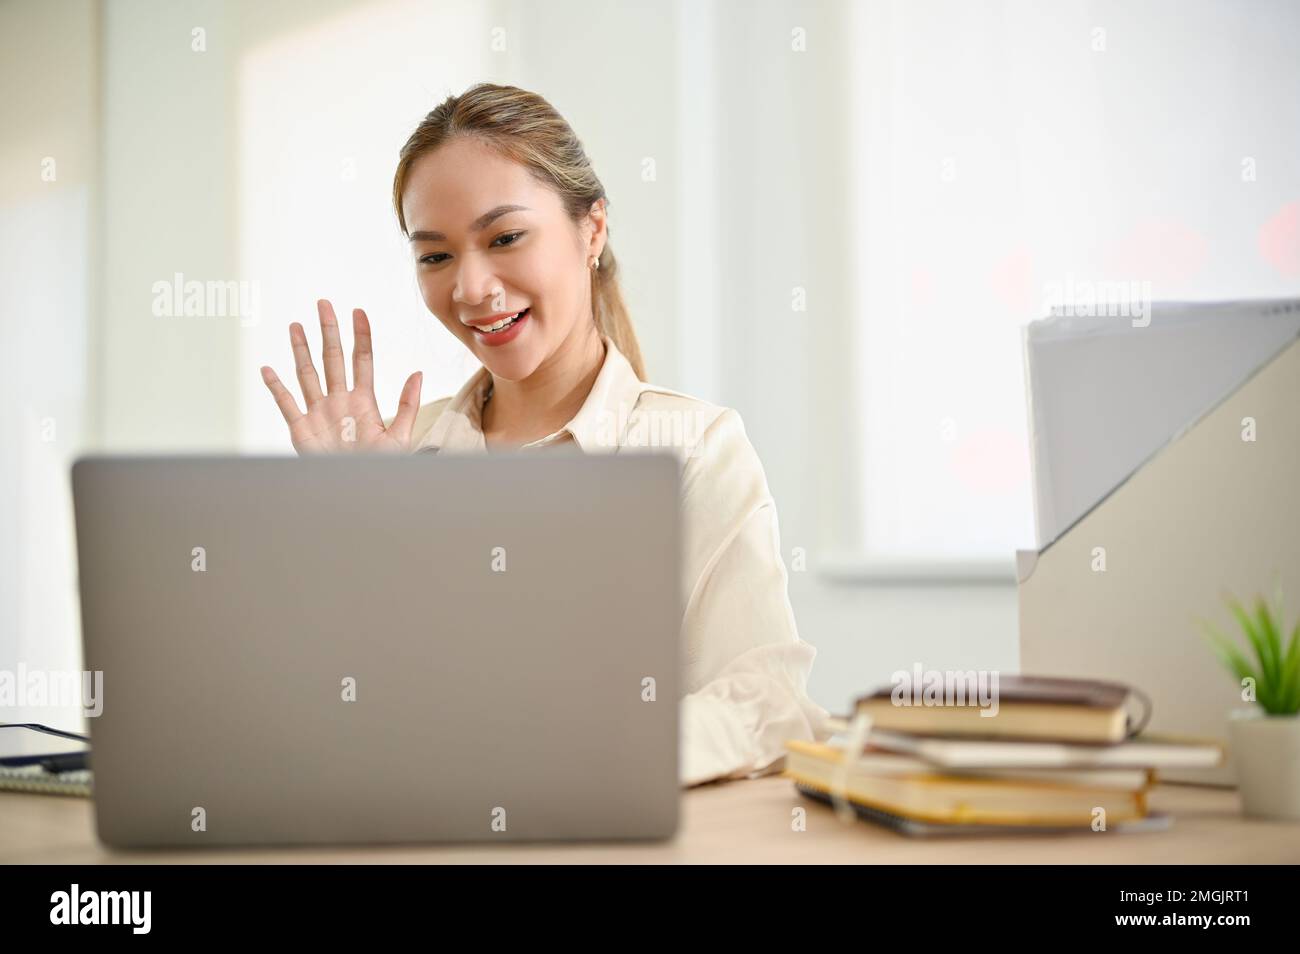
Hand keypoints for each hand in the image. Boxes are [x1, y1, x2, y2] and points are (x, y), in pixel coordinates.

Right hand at [260, 299, 422, 454]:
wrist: (357, 490)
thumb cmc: (379, 467)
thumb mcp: (399, 437)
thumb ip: (408, 405)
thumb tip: (417, 374)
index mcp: (364, 401)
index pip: (362, 360)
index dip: (361, 336)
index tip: (358, 312)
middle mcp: (340, 401)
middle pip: (333, 359)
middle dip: (328, 331)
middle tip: (324, 304)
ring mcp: (319, 412)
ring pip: (308, 374)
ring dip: (301, 350)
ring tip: (296, 325)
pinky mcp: (301, 428)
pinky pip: (286, 403)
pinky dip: (276, 387)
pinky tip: (268, 369)